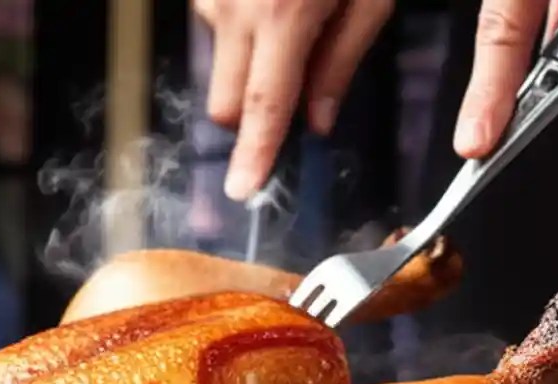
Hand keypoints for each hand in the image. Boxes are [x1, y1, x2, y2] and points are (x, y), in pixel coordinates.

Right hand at [195, 0, 393, 200]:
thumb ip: (342, 57)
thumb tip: (318, 122)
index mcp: (280, 15)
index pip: (263, 105)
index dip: (255, 152)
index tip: (242, 191)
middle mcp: (231, 10)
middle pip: (224, 102)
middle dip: (251, 117)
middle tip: (296, 92)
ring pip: (218, 68)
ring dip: (246, 69)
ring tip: (289, 24)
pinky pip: (215, 31)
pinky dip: (238, 34)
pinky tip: (269, 2)